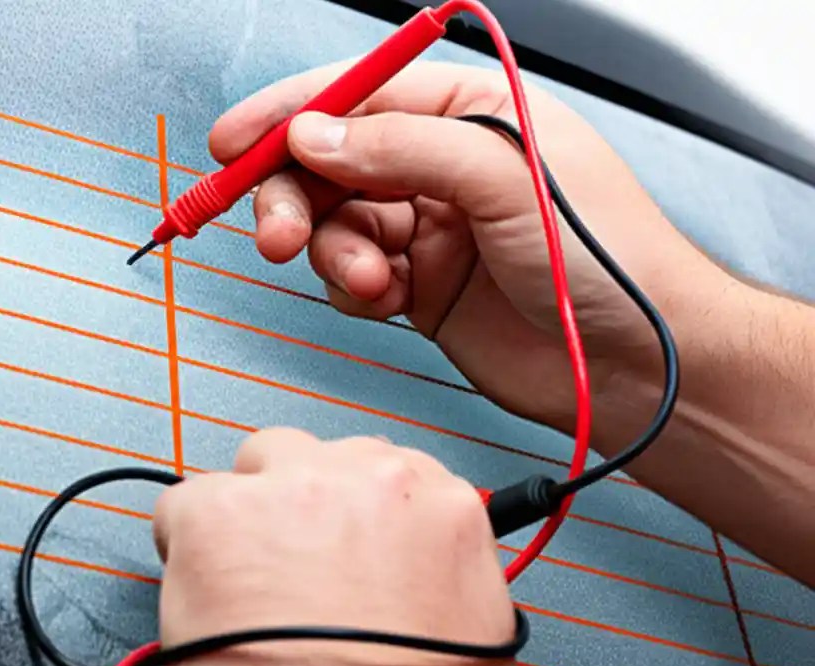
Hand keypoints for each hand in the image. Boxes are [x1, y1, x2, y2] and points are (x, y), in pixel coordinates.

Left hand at [153, 428, 520, 665]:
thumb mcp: (480, 639)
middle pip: (318, 456)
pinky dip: (185, 549)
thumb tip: (417, 585)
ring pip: (252, 467)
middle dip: (299, 503)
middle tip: (286, 567)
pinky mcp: (217, 511)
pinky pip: (181, 508)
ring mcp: (293, 489)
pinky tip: (204, 598)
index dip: (354, 510)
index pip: (392, 471)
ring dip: (244, 514)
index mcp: (446, 512)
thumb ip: (442, 576)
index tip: (338, 540)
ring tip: (242, 585)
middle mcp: (372, 481)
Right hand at [209, 61, 719, 427]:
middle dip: (295, 196)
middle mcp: (444, 164)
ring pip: (336, 223)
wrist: (637, 367)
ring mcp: (430, 227)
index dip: (290, 113)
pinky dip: (354, 289)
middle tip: (274, 235)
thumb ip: (400, 149)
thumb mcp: (503, 177)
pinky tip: (387, 300)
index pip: (360, 92)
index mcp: (472, 111)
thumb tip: (311, 136)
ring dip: (332, 252)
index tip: (233, 141)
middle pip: (331, 162)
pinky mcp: (420, 287)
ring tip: (367, 281)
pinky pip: (353, 275)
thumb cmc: (604, 257)